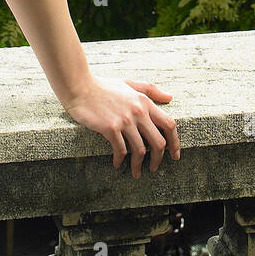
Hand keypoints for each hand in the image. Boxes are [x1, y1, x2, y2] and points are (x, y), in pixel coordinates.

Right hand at [62, 77, 179, 177]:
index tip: (174, 155)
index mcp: (144, 101)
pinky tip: (117, 164)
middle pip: (158, 142)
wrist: (79, 86)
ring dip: (138, 165)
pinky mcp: (110, 128)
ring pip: (140, 151)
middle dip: (158, 160)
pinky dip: (120, 160)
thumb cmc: (103, 86)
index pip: (169, 125)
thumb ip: (150, 89)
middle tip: (153, 168)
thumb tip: (170, 97)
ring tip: (135, 172)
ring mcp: (125, 120)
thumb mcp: (128, 83)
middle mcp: (138, 112)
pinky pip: (121, 151)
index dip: (175, 143)